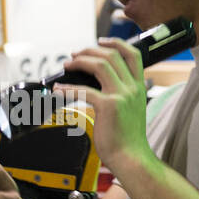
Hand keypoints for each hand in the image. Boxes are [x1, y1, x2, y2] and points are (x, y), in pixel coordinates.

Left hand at [55, 37, 153, 175]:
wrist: (131, 158)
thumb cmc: (128, 138)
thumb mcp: (132, 110)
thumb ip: (123, 96)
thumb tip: (100, 87)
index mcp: (139, 87)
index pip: (133, 55)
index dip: (116, 43)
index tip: (101, 40)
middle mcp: (132, 88)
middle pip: (112, 55)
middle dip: (90, 50)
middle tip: (75, 54)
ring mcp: (121, 96)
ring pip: (100, 65)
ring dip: (80, 61)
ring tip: (67, 65)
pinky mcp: (108, 107)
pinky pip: (84, 91)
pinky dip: (69, 88)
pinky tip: (60, 90)